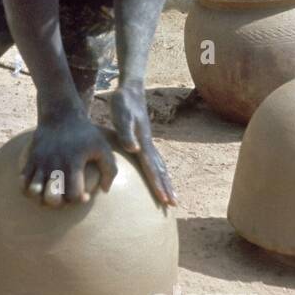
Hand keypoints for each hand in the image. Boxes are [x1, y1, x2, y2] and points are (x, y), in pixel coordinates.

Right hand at [22, 111, 117, 206]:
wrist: (61, 115)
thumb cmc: (85, 134)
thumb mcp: (103, 148)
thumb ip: (110, 170)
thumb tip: (104, 190)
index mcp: (73, 163)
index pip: (73, 194)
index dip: (79, 199)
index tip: (83, 196)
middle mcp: (54, 164)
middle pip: (51, 198)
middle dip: (59, 203)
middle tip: (65, 196)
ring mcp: (40, 162)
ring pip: (33, 192)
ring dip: (41, 198)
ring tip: (50, 194)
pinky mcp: (30, 159)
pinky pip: (22, 182)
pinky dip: (28, 190)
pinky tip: (40, 187)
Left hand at [110, 82, 176, 206]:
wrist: (131, 89)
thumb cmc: (123, 103)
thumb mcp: (121, 115)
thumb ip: (126, 132)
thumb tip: (134, 149)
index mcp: (144, 143)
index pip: (152, 169)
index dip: (158, 185)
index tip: (165, 200)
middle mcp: (149, 145)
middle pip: (160, 170)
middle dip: (167, 188)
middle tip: (174, 205)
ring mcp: (148, 142)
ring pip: (160, 166)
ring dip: (166, 181)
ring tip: (170, 195)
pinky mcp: (144, 139)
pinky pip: (155, 160)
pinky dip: (160, 171)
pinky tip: (159, 175)